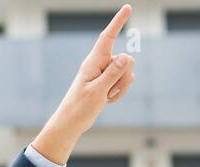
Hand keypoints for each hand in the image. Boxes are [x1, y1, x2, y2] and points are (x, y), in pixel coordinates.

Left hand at [31, 4, 135, 165]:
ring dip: (121, 88)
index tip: (127, 7)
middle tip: (107, 93)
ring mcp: (104, 73)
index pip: (108, 37)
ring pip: (128, 73)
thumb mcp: (97, 91)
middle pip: (127, 61)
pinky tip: (107, 100)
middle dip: (124, 79)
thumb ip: (113, 74)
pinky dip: (119, 93)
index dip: (118, 22)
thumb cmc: (79, 108)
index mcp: (93, 62)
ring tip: (105, 98)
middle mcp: (100, 64)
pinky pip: (124, 82)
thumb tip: (126, 56)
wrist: (71, 123)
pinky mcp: (107, 81)